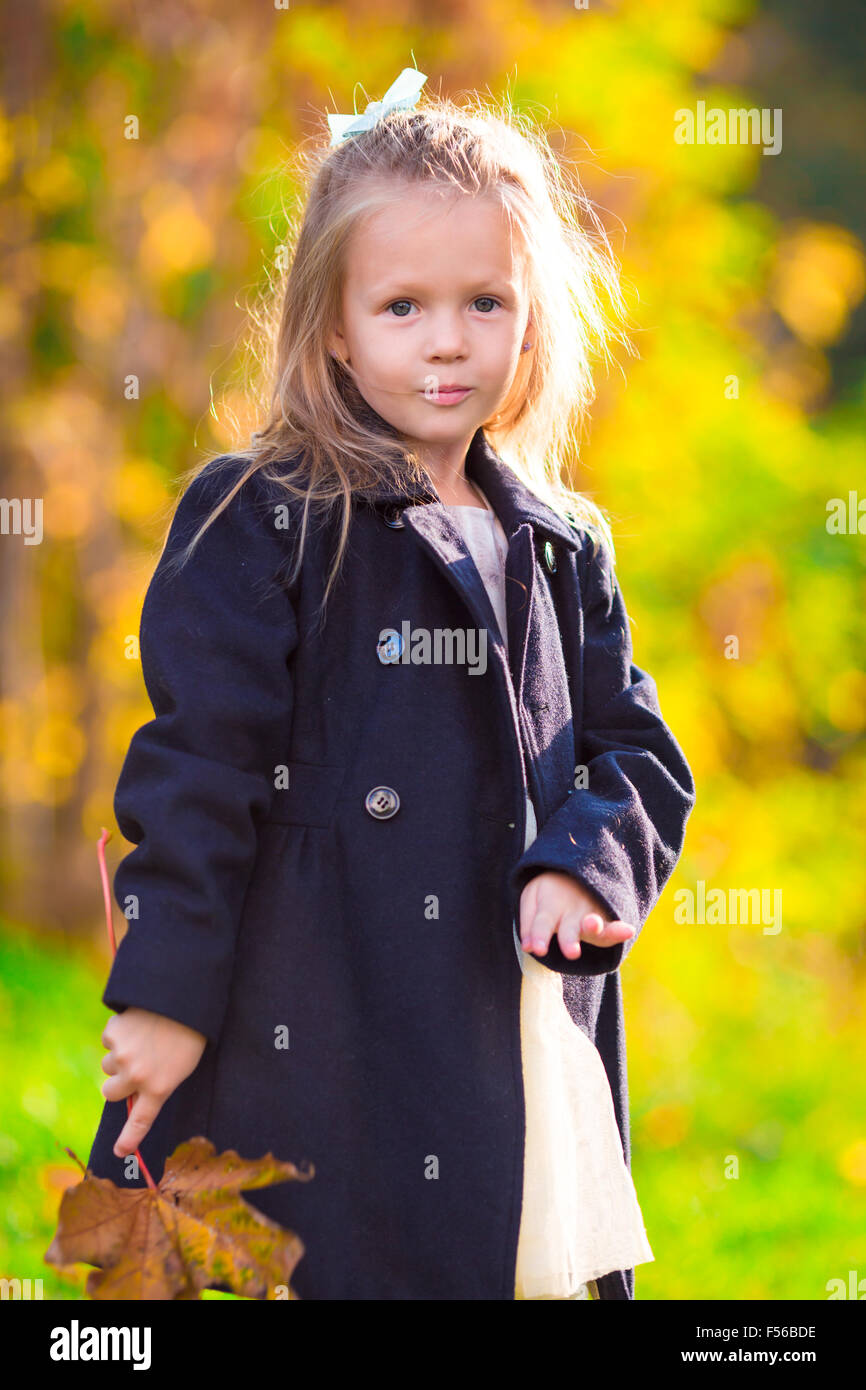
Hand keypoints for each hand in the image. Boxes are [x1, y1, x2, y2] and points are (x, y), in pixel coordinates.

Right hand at [100, 1007, 207, 1157]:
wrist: (182, 997)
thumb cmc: (189, 1033)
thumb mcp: (182, 1067)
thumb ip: (158, 1084)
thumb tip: (133, 1093)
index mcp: (160, 1088)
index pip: (140, 1121)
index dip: (129, 1139)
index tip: (119, 1152)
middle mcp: (137, 1077)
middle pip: (110, 1093)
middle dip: (117, 1083)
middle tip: (133, 1068)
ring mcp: (122, 1056)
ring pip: (108, 1065)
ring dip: (119, 1057)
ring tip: (142, 1039)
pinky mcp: (113, 1035)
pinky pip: (108, 1040)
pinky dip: (119, 1034)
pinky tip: (137, 1023)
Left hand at [519, 871, 635, 959]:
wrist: (574, 868)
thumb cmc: (549, 891)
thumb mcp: (532, 898)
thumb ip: (529, 924)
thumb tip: (527, 947)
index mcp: (550, 904)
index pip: (543, 922)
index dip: (539, 935)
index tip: (537, 949)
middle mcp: (572, 910)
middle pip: (569, 927)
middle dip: (569, 939)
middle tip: (571, 952)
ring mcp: (591, 913)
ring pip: (594, 925)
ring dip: (596, 928)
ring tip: (595, 926)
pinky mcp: (606, 919)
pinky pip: (613, 926)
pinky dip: (620, 930)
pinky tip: (627, 931)